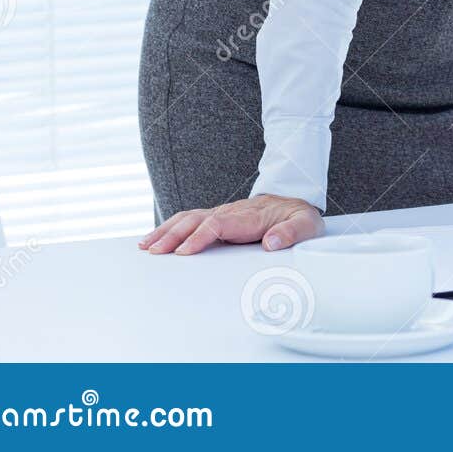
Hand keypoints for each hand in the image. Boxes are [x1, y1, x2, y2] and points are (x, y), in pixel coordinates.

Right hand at [139, 194, 323, 255]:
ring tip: (146, 246)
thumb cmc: (299, 216)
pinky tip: (155, 239)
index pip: (218, 224)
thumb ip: (291, 233)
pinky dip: (170, 227)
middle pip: (196, 220)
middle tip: (154, 251)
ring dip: (166, 230)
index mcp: (250, 216)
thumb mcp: (306, 224)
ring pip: (188, 218)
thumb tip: (272, 243)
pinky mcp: (217, 217)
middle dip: (173, 235)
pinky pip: (190, 220)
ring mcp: (222, 213)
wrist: (295, 200)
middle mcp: (231, 212)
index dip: (200, 237)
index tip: (184, 252)